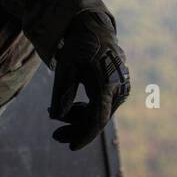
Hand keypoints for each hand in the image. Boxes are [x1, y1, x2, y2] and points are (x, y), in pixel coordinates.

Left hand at [48, 11, 129, 150]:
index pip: (98, 119)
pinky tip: (70, 107)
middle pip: (97, 119)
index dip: (84, 135)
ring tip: (55, 112)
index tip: (71, 147)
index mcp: (106, 83)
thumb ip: (62, 91)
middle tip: (55, 135)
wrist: (95, 29)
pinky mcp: (119, 89)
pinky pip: (103, 107)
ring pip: (100, 114)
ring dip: (79, 118)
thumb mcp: (66, 66)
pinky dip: (87, 110)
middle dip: (76, 128)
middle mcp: (119, 88)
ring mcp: (122, 89)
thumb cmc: (79, 46)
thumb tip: (56, 117)